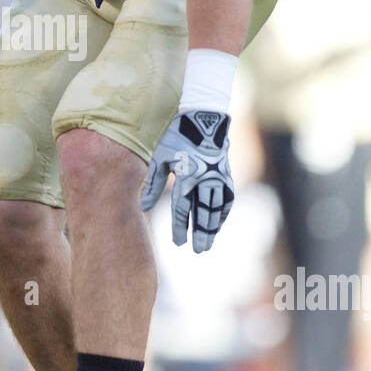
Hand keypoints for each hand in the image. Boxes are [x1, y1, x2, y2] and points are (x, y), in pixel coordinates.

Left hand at [141, 109, 233, 252]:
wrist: (204, 119)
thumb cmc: (176, 138)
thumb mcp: (160, 158)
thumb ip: (153, 184)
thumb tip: (143, 207)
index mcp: (187, 175)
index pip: (182, 208)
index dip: (180, 227)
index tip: (178, 243)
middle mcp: (205, 178)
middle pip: (203, 212)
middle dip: (200, 233)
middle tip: (199, 250)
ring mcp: (219, 176)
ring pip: (216, 207)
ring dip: (212, 227)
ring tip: (208, 242)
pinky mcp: (227, 174)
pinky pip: (227, 198)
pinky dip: (222, 213)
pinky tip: (217, 224)